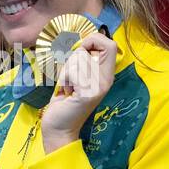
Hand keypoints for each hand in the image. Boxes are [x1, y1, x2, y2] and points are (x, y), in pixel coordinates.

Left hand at [41, 31, 118, 152]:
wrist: (58, 128)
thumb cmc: (64, 101)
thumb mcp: (76, 76)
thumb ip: (82, 60)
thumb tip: (81, 41)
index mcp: (106, 74)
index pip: (110, 44)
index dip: (93, 40)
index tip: (79, 53)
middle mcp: (107, 79)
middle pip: (96, 46)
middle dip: (75, 57)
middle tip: (70, 77)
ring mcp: (100, 86)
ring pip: (80, 57)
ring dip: (66, 71)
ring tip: (67, 88)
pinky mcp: (88, 93)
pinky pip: (73, 71)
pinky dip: (63, 80)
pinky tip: (65, 94)